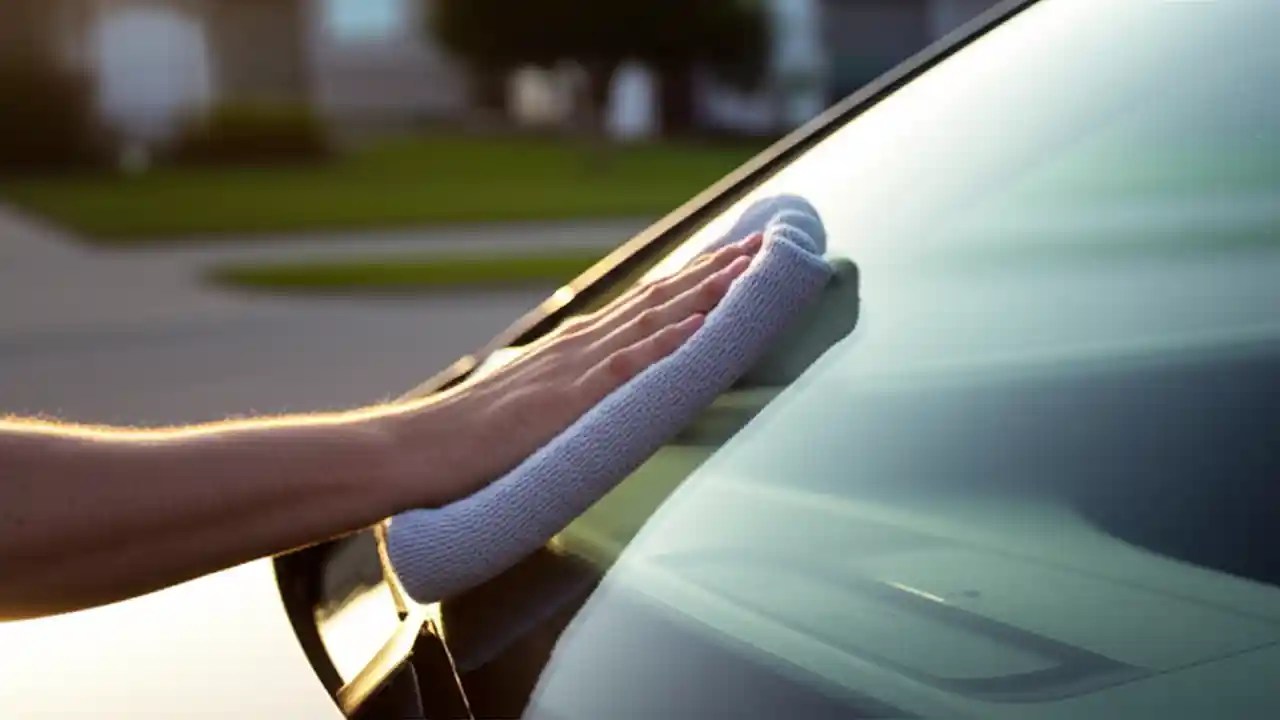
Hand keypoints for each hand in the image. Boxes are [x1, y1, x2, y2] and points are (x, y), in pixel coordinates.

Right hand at [384, 233, 763, 507]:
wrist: (421, 449)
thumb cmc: (474, 437)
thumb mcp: (537, 406)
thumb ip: (572, 392)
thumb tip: (601, 391)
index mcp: (576, 349)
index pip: (646, 305)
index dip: (694, 280)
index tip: (736, 258)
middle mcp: (581, 346)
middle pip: (658, 300)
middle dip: (714, 273)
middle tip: (764, 245)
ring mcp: (575, 370)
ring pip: (649, 321)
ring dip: (702, 294)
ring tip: (746, 269)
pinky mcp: (567, 401)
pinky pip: (626, 368)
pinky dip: (664, 343)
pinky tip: (698, 326)